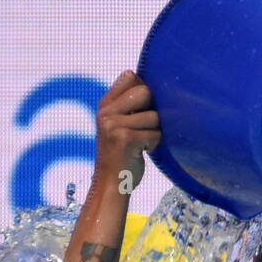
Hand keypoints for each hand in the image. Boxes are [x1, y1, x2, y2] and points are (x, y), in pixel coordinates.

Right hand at [93, 70, 160, 194]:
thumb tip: (157, 87)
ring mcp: (114, 125)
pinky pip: (156, 134)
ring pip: (154, 115)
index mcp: (105, 105)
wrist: (110, 185)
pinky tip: (142, 152)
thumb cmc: (120, 155)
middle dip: (151, 109)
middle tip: (143, 127)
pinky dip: (155, 145)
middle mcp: (106, 112)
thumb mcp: (117, 124)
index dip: (143, 89)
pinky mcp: (125, 139)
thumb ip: (128, 105)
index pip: (130, 76)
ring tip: (142, 143)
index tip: (141, 110)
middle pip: (145, 91)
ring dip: (155, 131)